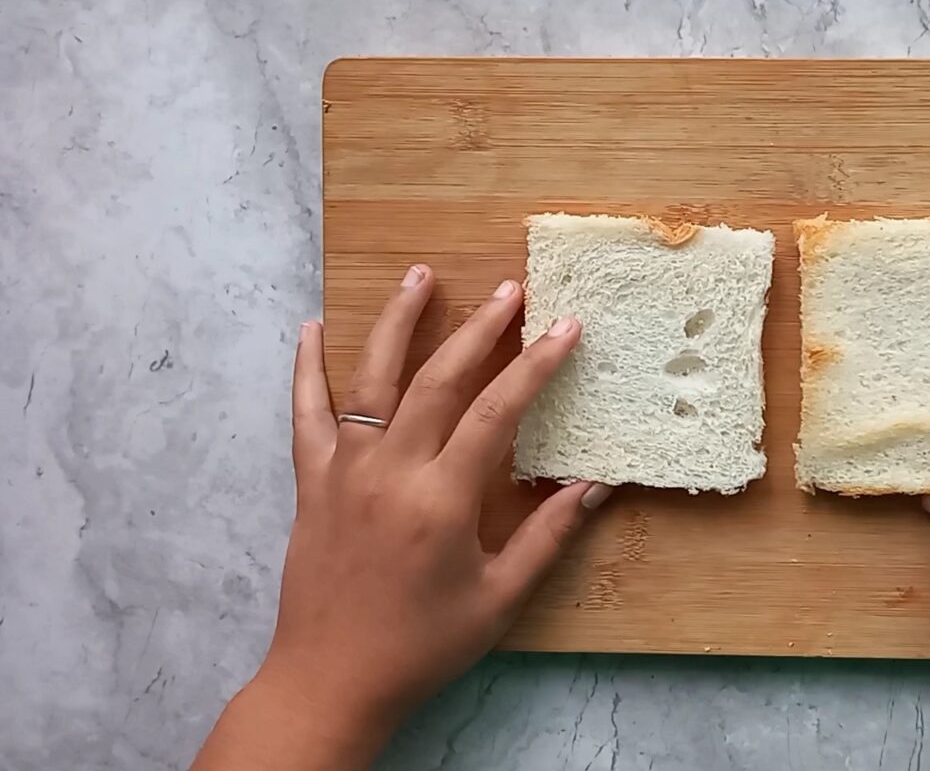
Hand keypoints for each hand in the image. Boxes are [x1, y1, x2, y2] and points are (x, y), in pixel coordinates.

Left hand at [194, 265, 612, 770]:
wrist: (330, 681)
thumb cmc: (422, 646)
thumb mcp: (499, 599)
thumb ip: (547, 536)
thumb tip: (594, 485)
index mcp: (442, 498)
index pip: (497, 411)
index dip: (536, 364)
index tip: (565, 326)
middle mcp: (390, 470)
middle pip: (439, 378)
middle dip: (480, 328)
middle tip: (509, 289)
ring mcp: (345, 471)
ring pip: (372, 380)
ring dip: (399, 323)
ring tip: (419, 276)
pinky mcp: (312, 483)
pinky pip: (306, 415)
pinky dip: (306, 369)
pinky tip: (311, 329)